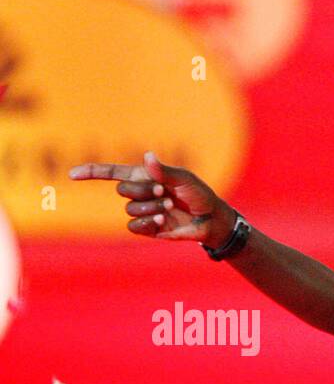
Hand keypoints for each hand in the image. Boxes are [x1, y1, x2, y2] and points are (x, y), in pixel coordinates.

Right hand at [69, 151, 235, 246]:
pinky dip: (147, 222)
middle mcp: (139, 192)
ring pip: (130, 209)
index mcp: (143, 176)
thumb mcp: (184, 179)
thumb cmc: (198, 195)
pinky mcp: (148, 228)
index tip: (72, 174)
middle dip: (144, 191)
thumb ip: (164, 170)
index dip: (92, 172)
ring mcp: (142, 211)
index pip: (112, 172)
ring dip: (150, 207)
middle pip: (122, 190)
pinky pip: (134, 226)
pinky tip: (163, 220)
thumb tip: (148, 156)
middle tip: (165, 192)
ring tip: (169, 207)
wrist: (210, 220)